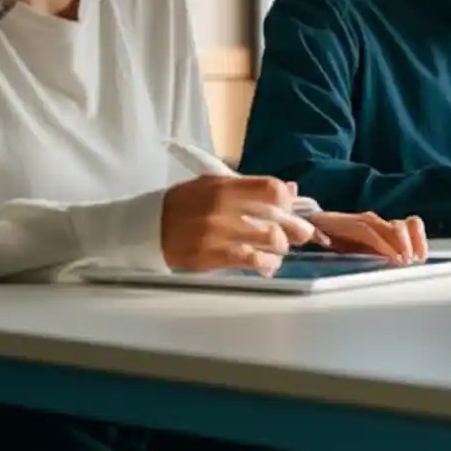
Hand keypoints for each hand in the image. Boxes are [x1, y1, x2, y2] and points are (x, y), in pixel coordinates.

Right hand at [161, 176, 316, 276]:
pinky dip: (266, 264)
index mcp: (225, 186)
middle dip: (296, 229)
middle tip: (301, 235)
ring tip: (277, 250)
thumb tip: (291, 189)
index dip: (287, 201)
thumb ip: (251, 187)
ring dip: (280, 248)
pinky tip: (267, 265)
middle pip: (277, 218)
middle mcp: (224, 208)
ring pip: (270, 240)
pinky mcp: (212, 255)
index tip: (289, 210)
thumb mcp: (214, 186)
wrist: (148, 228)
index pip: (271, 189)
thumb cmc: (184, 205)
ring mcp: (219, 233)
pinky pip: (252, 260)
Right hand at [310, 212, 428, 264]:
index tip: (424, 257)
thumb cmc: (341, 242)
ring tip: (406, 260)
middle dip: (415, 242)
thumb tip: (399, 271)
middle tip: (417, 260)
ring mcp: (366, 221)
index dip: (420, 239)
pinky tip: (389, 255)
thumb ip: (381, 257)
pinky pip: (371, 232)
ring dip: (401, 244)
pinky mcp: (352, 223)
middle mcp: (379, 222)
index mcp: (385, 228)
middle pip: (406, 224)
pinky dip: (382, 245)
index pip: (411, 225)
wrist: (314, 226)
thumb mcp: (365, 252)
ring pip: (391, 227)